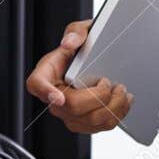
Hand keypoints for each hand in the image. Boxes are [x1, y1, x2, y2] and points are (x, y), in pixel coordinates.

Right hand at [25, 19, 132, 133]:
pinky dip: (117, 115)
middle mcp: (54, 96)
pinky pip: (101, 126)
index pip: (36, 84)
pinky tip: (121, 101)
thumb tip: (70, 42)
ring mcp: (68, 113)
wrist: (95, 59)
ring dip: (113, 106)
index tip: (59, 96)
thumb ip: (75, 32)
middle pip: (72, 106)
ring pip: (90, 120)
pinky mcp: (84, 122)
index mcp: (47, 72)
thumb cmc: (82, 47)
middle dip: (98, 96)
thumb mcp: (80, 31)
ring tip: (121, 91)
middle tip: (108, 82)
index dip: (46, 92)